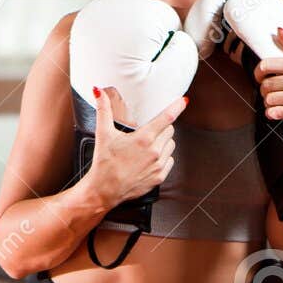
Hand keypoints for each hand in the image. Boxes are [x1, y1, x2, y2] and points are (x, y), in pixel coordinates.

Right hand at [86, 86, 186, 207]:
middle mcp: (154, 152)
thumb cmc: (104, 163)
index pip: (167, 118)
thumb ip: (103, 110)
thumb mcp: (103, 134)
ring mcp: (158, 165)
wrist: (104, 190)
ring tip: (148, 146)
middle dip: (162, 127)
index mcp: (143, 138)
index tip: (183, 101)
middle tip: (148, 131)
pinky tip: (150, 159)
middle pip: (169, 130)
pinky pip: (170, 161)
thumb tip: (99, 92)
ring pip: (171, 145)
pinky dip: (163, 157)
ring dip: (163, 142)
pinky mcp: (159, 177)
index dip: (176, 107)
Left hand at [254, 26, 282, 131]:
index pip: (266, 65)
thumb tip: (279, 30)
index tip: (260, 76)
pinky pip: (277, 113)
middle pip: (266, 85)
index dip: (258, 72)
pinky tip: (274, 111)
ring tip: (273, 100)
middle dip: (263, 89)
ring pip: (269, 99)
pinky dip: (272, 113)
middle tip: (268, 90)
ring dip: (267, 102)